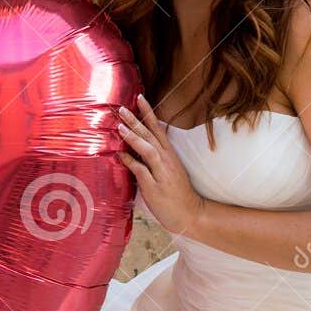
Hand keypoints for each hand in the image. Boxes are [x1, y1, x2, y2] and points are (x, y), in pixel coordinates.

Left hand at [116, 94, 206, 237]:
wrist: (190, 213)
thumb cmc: (176, 193)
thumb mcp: (166, 171)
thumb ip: (152, 159)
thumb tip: (133, 148)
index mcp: (169, 154)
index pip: (158, 128)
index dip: (148, 113)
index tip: (139, 97)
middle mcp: (167, 159)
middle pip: (150, 135)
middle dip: (136, 120)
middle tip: (122, 108)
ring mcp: (162, 172)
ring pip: (147, 149)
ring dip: (134, 137)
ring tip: (120, 125)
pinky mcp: (155, 186)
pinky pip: (141, 170)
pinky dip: (131, 162)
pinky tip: (120, 155)